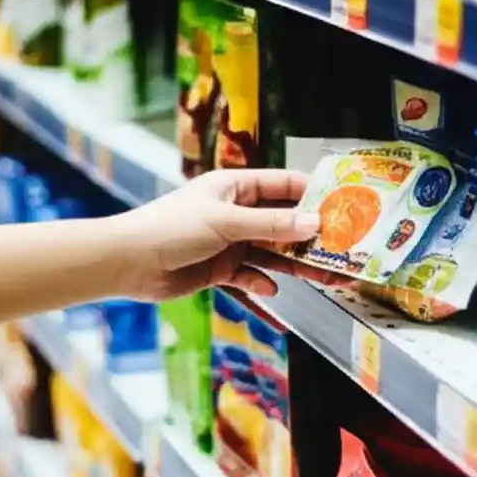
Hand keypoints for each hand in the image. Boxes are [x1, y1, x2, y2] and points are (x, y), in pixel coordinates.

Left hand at [119, 169, 347, 299]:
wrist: (130, 262)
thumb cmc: (170, 228)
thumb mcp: (226, 222)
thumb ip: (272, 225)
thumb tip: (314, 224)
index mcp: (236, 187)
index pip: (285, 186)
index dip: (315, 195)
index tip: (346, 206)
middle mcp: (236, 213)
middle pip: (284, 224)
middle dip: (312, 238)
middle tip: (343, 251)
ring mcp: (230, 242)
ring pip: (273, 254)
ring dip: (297, 266)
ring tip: (327, 278)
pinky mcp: (220, 269)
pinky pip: (250, 277)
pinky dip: (261, 284)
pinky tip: (271, 291)